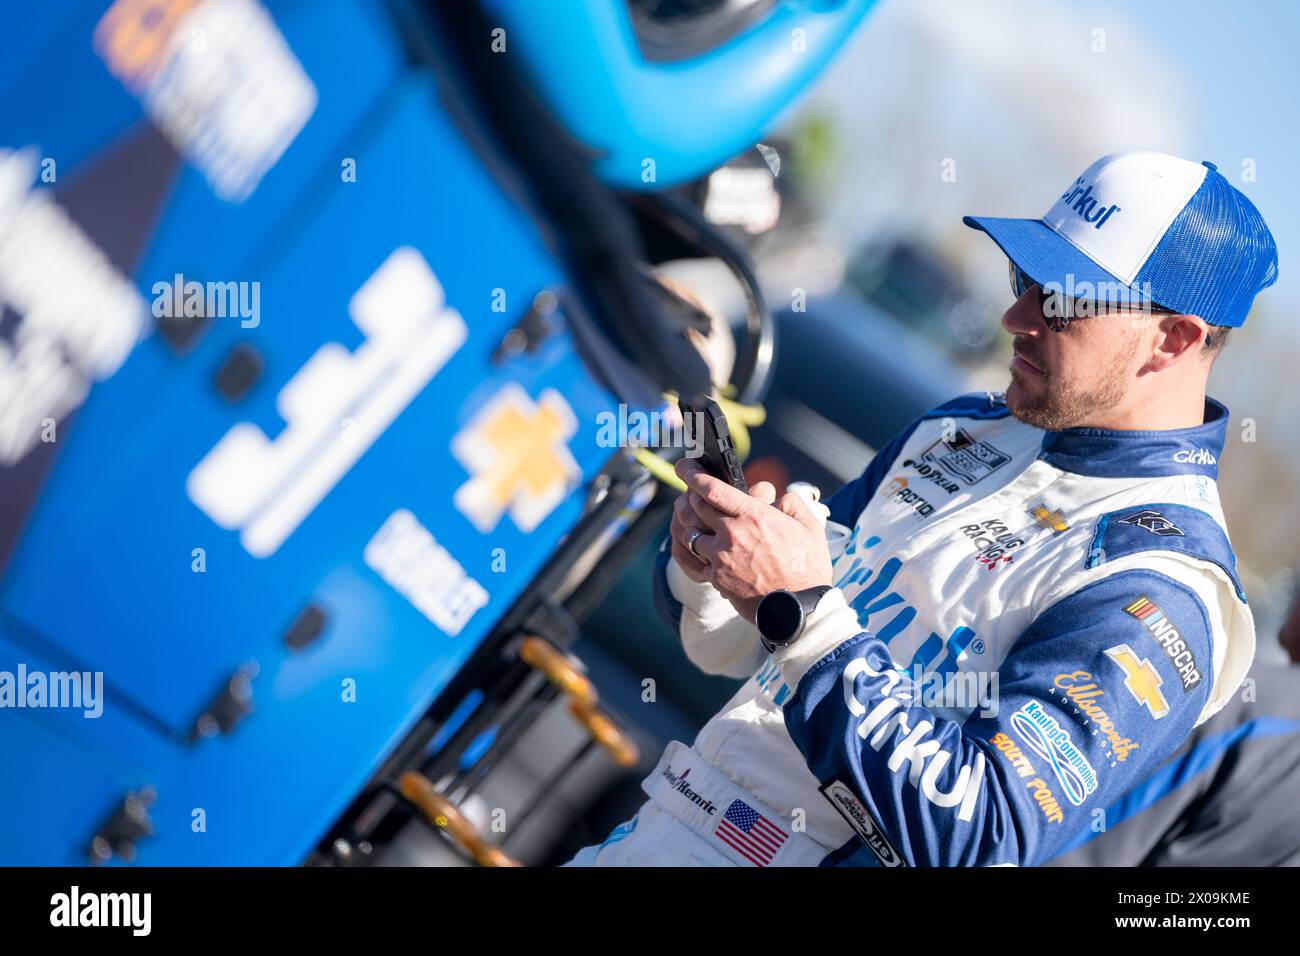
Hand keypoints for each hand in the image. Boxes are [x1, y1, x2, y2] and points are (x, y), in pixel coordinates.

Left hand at [675, 459, 832, 622]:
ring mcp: (721, 558)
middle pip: (695, 507)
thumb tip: (775, 497)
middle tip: (691, 493)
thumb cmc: (807, 567)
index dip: (693, 474)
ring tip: (698, 523)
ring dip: (691, 525)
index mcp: (753, 515)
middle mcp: (732, 534)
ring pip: (690, 534)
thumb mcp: (808, 526)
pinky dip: (699, 552)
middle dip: (690, 497)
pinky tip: (707, 551)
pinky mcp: (716, 578)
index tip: (685, 466)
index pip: (712, 488)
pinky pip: (696, 560)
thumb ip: (790, 503)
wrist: (799, 609)